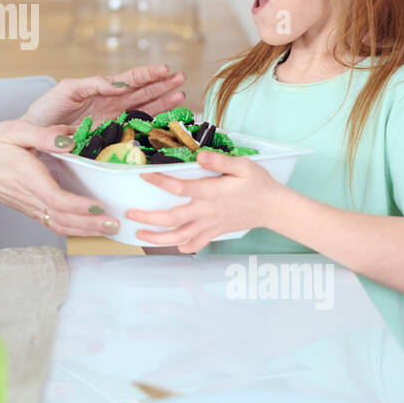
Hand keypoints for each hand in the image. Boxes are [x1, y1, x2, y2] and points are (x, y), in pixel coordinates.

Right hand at [0, 119, 121, 237]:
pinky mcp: (34, 211)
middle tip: (115, 223)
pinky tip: (93, 228)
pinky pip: (56, 225)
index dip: (77, 205)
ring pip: (61, 226)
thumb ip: (43, 134)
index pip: (54, 198)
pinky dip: (76, 230)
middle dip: (90, 224)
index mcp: (27, 177)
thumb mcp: (13, 130)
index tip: (97, 205)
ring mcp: (32, 208)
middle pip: (63, 219)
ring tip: (110, 229)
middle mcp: (31, 197)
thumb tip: (69, 138)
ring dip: (86, 231)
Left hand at [21, 64, 187, 128]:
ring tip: (181, 95)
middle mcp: (112, 105)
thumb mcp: (68, 89)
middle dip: (162, 85)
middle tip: (182, 79)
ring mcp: (114, 122)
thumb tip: (119, 84)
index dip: (147, 74)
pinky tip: (166, 122)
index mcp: (102, 89)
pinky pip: (135, 131)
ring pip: (144, 110)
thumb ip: (93, 84)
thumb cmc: (47, 110)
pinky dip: (151, 126)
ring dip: (163, 103)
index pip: (129, 79)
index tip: (165, 69)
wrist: (33, 136)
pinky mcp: (111, 139)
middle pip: (143, 93)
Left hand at [125, 151, 283, 252]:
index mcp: (211, 192)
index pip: (179, 188)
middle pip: (172, 218)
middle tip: (130, 215)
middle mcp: (207, 211)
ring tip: (139, 236)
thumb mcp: (243, 166)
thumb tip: (199, 155)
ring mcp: (210, 225)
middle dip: (148, 218)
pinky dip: (182, 246)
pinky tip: (171, 245)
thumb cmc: (258, 184)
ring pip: (179, 236)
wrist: (274, 208)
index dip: (160, 181)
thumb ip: (220, 160)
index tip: (143, 175)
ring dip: (158, 238)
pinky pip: (195, 244)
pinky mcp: (215, 233)